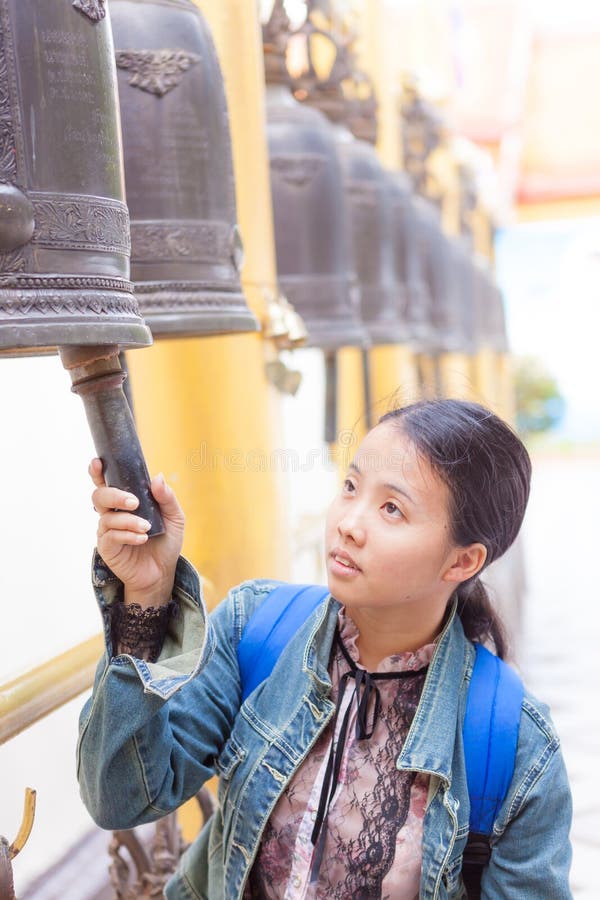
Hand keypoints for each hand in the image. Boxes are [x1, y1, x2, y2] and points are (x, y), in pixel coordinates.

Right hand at [89, 459, 184, 607]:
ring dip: (128, 520)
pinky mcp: (107, 547)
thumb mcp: (175, 517)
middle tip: (134, 503)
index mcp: (126, 501)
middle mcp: (113, 514)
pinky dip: (127, 535)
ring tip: (146, 527)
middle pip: (99, 496)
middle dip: (115, 496)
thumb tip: (157, 477)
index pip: (107, 483)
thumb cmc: (166, 541)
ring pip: (106, 517)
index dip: (98, 472)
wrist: (163, 571)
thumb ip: (167, 497)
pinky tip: (142, 539)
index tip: (98, 463)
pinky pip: (110, 536)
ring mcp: (108, 531)